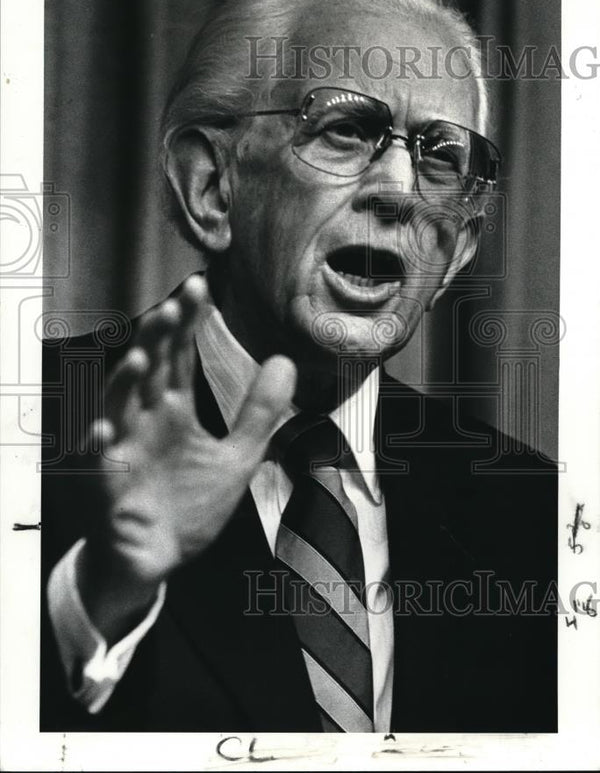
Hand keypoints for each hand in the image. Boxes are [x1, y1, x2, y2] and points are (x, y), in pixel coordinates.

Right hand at [78, 274, 295, 641]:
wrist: (158, 558)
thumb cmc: (189, 505)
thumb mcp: (236, 458)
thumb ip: (259, 412)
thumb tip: (286, 360)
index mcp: (173, 410)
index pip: (178, 357)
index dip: (187, 324)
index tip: (199, 288)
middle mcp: (145, 420)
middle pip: (149, 370)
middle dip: (158, 340)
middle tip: (173, 306)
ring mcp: (124, 448)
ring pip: (119, 405)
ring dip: (126, 381)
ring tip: (142, 355)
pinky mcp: (109, 483)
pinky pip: (100, 460)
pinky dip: (102, 443)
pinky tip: (110, 427)